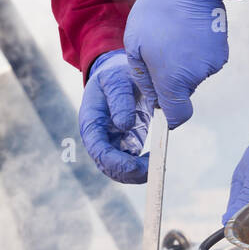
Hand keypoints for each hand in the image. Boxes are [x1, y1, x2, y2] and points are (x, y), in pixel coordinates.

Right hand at [78, 49, 150, 183]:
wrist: (121, 75)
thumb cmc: (116, 75)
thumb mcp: (116, 80)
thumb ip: (119, 99)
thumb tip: (124, 125)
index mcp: (91, 122)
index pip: (98, 151)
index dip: (115, 163)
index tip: (135, 166)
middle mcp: (98, 138)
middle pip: (108, 167)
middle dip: (129, 173)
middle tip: (152, 169)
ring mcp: (111, 144)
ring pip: (120, 171)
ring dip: (137, 174)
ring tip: (157, 165)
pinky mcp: (125, 145)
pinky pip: (132, 164)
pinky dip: (144, 167)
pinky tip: (156, 158)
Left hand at [124, 0, 228, 129]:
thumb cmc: (157, 12)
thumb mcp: (134, 41)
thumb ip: (141, 76)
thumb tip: (152, 97)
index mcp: (171, 79)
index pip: (176, 116)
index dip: (170, 117)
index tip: (164, 110)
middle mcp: (194, 78)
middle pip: (183, 93)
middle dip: (171, 81)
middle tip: (160, 53)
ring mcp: (210, 66)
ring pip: (193, 77)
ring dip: (183, 65)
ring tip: (175, 38)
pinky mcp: (221, 55)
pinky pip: (205, 64)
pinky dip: (197, 55)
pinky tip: (189, 34)